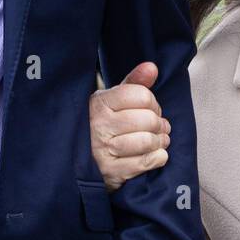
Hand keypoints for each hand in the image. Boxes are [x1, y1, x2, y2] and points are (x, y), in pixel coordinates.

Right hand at [89, 62, 169, 192]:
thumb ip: (134, 83)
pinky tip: (155, 153)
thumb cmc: (102, 124)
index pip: (141, 95)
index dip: (153, 102)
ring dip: (159, 141)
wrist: (80, 159)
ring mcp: (103, 150)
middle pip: (148, 119)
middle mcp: (98, 125)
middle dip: (159, 123)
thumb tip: (151, 68)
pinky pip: (146, 162)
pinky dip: (158, 157)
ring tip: (157, 140)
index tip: (150, 108)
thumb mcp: (113, 100)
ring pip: (148, 141)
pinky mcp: (111, 172)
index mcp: (99, 103)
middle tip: (157, 126)